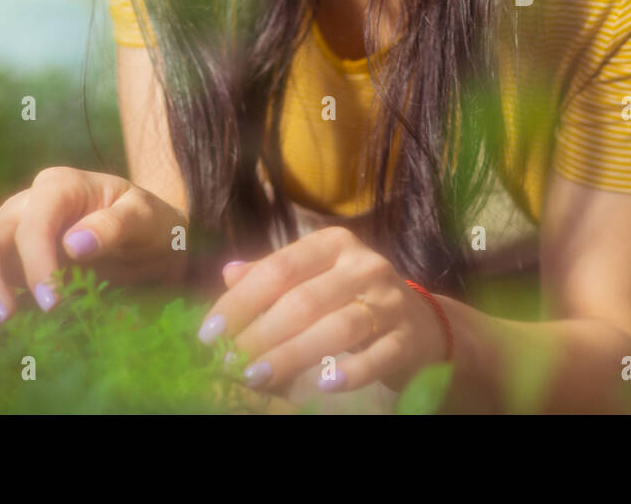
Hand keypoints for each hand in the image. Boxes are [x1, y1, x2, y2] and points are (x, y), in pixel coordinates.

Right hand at [0, 167, 187, 323]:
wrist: (147, 234)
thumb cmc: (149, 223)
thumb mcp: (148, 219)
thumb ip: (116, 225)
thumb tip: (74, 244)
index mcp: (60, 187)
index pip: (32, 225)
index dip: (36, 265)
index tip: (53, 304)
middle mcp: (24, 205)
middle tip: (3, 320)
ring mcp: (7, 231)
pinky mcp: (0, 259)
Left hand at [198, 226, 448, 395]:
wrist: (421, 325)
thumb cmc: (352, 298)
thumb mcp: (315, 277)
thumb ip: (273, 275)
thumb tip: (228, 274)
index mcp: (334, 244)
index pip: (280, 268)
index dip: (241, 301)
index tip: (209, 333)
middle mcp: (364, 266)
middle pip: (304, 300)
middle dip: (260, 334)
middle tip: (228, 363)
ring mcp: (390, 301)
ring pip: (338, 327)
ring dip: (292, 355)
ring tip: (256, 377)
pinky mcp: (408, 338)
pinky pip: (378, 355)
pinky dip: (351, 371)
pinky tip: (322, 385)